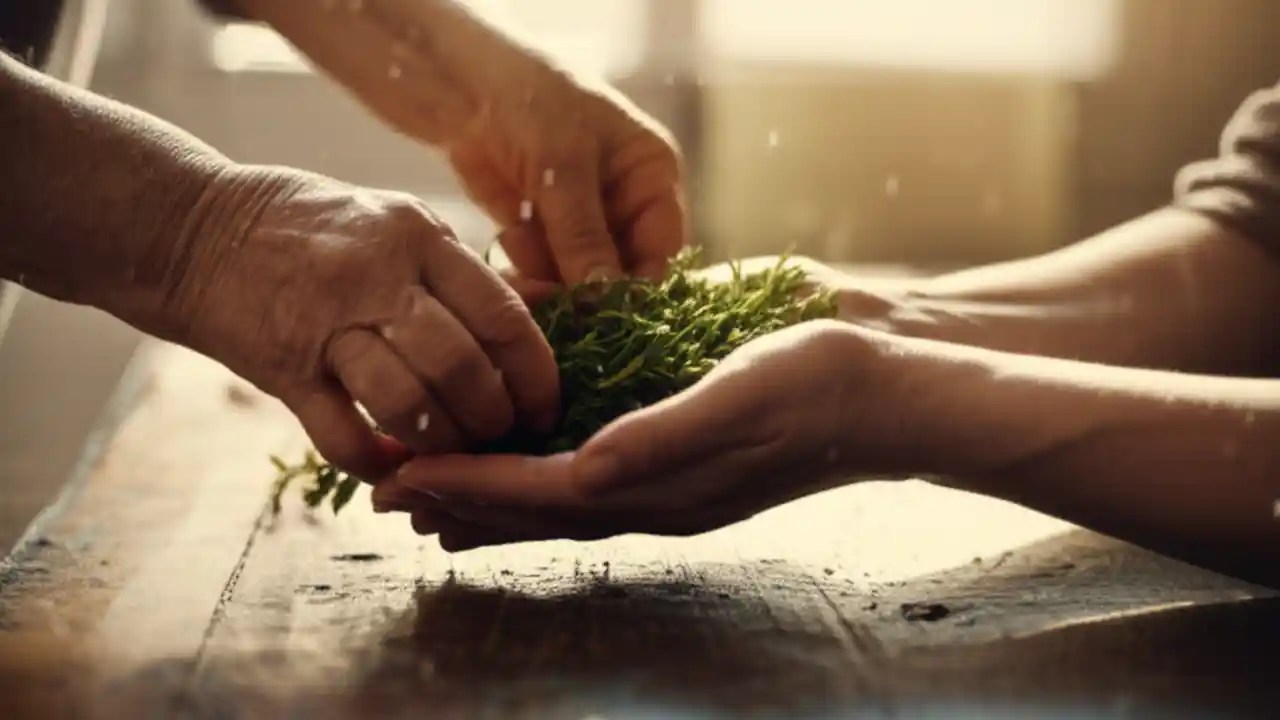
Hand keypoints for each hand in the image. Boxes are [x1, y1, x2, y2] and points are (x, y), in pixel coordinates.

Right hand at [174, 164, 559, 477]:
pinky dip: (378, 466)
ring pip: (409, 405)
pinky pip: (343, 437)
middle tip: (503, 439)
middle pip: (462, 366)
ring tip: (455, 455)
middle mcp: (377, 277)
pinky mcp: (283, 369)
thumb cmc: (314, 228)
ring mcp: (326, 324)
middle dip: (495, 418)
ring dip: (443, 445)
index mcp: (419, 236)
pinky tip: (394, 468)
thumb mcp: (397, 222)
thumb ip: (462, 269)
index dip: (536, 374)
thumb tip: (549, 308)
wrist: (194, 230)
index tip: (546, 409)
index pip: (503, 314)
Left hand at [235, 0, 685, 283]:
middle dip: (587, 291)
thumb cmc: (529, 99)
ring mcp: (579, 217)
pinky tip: (510, 259)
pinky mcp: (538, 228)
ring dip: (552, 285)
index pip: (661, 248)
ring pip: (577, 276)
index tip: (605, 315)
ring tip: (525, 271)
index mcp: (651, 175)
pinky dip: (527, 275)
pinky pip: (542, 269)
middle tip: (556, 310)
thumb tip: (606, 302)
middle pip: (619, 270)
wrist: (459, 79)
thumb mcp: (563, 165)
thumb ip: (585, 235)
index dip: (638, 285)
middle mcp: (623, 200)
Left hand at [377, 319, 939, 550]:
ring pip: (557, 504)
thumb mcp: (741, 393)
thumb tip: (586, 467)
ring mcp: (671, 484)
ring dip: (490, 498)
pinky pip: (591, 483)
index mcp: (662, 485)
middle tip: (382, 493)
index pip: (539, 493)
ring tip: (432, 493)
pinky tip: (526, 466)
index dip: (467, 485)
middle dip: (458, 500)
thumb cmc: (820, 383)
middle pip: (535, 511)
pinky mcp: (684, 462)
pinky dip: (538, 479)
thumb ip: (662, 434)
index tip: (399, 476)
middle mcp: (656, 496)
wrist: (888, 395)